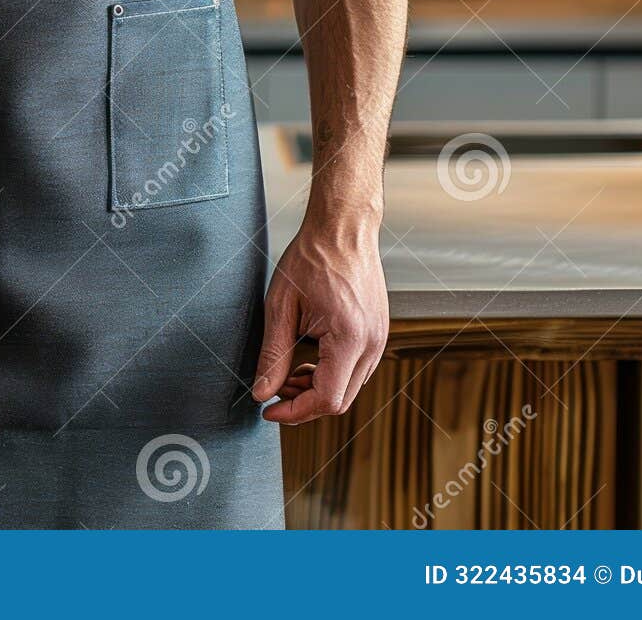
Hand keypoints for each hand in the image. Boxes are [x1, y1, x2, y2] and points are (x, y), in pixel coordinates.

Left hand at [251, 216, 388, 424]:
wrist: (343, 229)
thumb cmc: (311, 259)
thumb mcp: (281, 307)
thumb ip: (272, 354)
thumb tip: (262, 393)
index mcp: (350, 339)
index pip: (326, 399)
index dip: (294, 412)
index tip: (267, 410)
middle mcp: (372, 344)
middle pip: (340, 401)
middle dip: (303, 402)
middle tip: (273, 390)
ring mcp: (380, 339)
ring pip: (349, 388)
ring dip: (317, 389)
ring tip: (287, 372)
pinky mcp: (378, 333)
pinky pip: (356, 370)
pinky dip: (331, 374)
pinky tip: (308, 360)